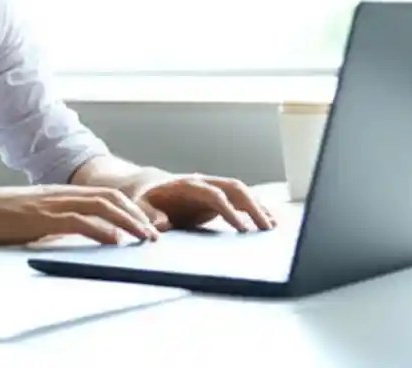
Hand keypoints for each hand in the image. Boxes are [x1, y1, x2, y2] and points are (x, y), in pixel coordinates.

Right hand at [0, 185, 160, 245]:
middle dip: (136, 214)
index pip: (103, 195)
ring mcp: (52, 204)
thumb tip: (75, 237)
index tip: (145, 224)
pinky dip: (101, 230)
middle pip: (110, 197)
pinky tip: (114, 241)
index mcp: (60, 193)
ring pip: (101, 206)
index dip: (128, 208)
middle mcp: (60, 193)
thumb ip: (54, 223)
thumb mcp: (32, 218)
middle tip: (155, 233)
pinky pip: (79, 221)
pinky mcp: (42, 218)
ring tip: (144, 238)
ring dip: (127, 222)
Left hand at [131, 174, 275, 232]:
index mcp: (186, 185)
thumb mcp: (138, 207)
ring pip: (242, 192)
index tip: (242, 228)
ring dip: (258, 207)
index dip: (228, 210)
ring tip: (273, 227)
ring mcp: (212, 187)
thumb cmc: (142, 200)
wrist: (147, 188)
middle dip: (252, 206)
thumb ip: (148, 214)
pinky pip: (241, 200)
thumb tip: (159, 225)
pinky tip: (268, 223)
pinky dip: (255, 209)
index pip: (213, 194)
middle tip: (266, 228)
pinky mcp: (217, 197)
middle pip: (234, 188)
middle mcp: (203, 182)